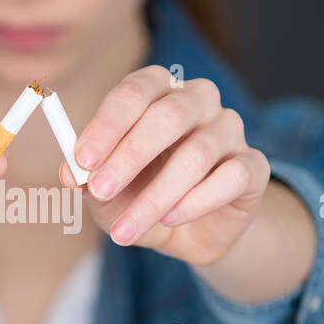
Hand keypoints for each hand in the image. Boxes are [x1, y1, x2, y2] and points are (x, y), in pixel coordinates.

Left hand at [59, 65, 270, 265]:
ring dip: (157, 195)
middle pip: (169, 115)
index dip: (107, 125)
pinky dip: (196, 202)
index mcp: (158, 92)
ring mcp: (230, 130)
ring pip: (197, 153)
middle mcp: (198, 101)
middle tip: (100, 190)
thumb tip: (70, 172)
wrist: (191, 232)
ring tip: (127, 230)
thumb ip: (87, 179)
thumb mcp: (107, 194)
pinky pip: (231, 177)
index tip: (83, 161)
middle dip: (129, 155)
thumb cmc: (143, 196)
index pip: (134, 92)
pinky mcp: (253, 166)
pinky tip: (170, 220)